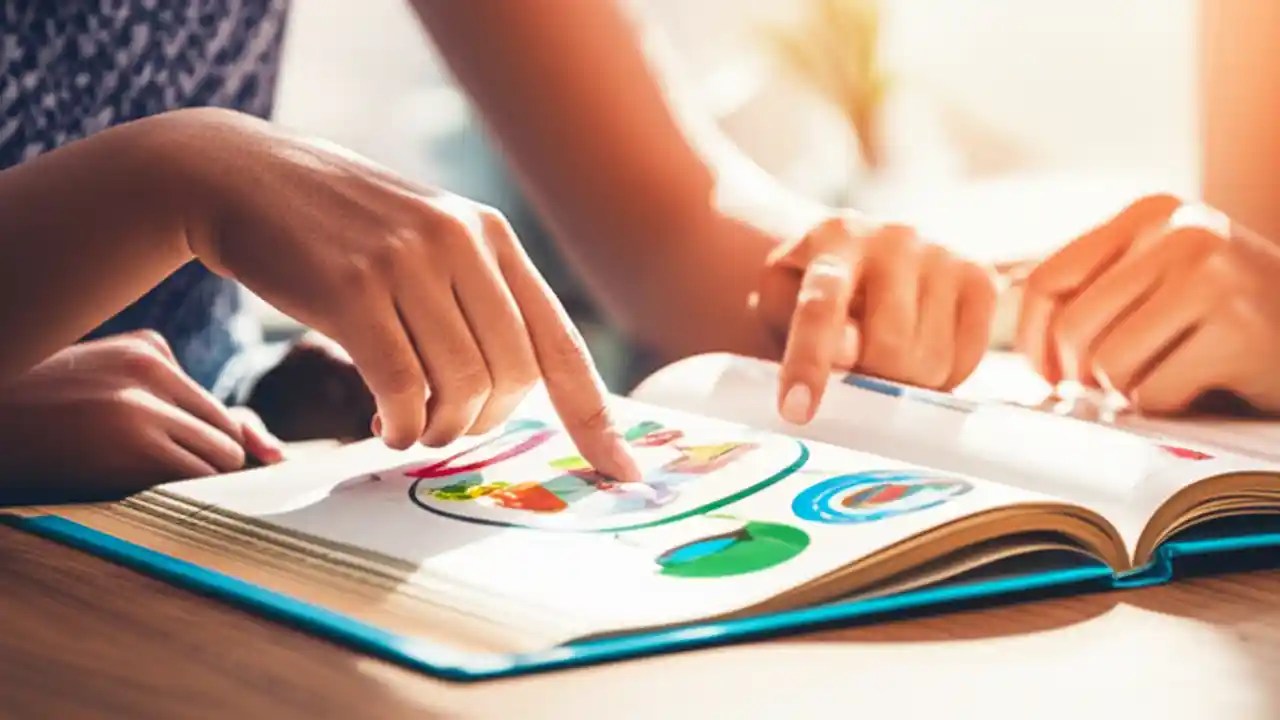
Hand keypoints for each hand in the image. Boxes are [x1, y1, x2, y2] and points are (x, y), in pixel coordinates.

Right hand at [0, 331, 283, 503]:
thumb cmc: (37, 416)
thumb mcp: (106, 388)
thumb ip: (176, 407)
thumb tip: (268, 450)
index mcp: (149, 349)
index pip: (219, 410)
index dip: (225, 450)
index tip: (225, 475)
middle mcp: (153, 371)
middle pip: (229, 436)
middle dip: (218, 471)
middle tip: (181, 495)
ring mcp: (143, 409)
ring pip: (219, 462)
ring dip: (203, 489)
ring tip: (153, 498)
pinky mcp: (131, 450)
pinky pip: (192, 484)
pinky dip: (189, 502)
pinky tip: (154, 507)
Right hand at [156, 109, 638, 480]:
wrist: (244, 177)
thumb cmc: (341, 229)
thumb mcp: (426, 238)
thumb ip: (475, 296)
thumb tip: (517, 386)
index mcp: (491, 237)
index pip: (561, 344)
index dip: (594, 419)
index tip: (621, 474)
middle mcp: (462, 243)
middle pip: (513, 377)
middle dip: (484, 424)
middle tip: (445, 428)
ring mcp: (409, 262)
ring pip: (461, 388)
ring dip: (437, 429)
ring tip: (407, 426)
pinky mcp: (354, 287)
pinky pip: (401, 388)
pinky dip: (398, 424)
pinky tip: (380, 424)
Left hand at [752, 216, 996, 423]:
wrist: (865, 251)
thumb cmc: (815, 287)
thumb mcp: (784, 303)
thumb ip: (800, 329)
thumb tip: (846, 354)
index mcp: (833, 238)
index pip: (820, 307)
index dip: (808, 362)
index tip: (795, 410)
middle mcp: (894, 237)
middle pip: (889, 347)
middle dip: (870, 378)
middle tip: (858, 372)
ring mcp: (943, 254)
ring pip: (932, 361)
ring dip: (907, 382)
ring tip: (889, 357)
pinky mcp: (980, 277)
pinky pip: (968, 357)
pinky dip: (944, 375)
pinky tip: (923, 351)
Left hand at [1018, 194, 1279, 414]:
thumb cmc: (1232, 318)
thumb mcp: (1162, 281)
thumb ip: (1097, 292)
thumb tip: (1025, 342)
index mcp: (1151, 214)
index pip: (1049, 280)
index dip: (1035, 339)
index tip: (1050, 371)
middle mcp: (1182, 232)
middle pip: (1074, 328)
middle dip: (1085, 375)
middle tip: (1118, 385)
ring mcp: (1214, 276)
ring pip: (1110, 364)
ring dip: (1132, 390)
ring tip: (1171, 376)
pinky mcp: (1238, 329)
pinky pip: (1155, 392)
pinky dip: (1170, 406)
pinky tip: (1207, 386)